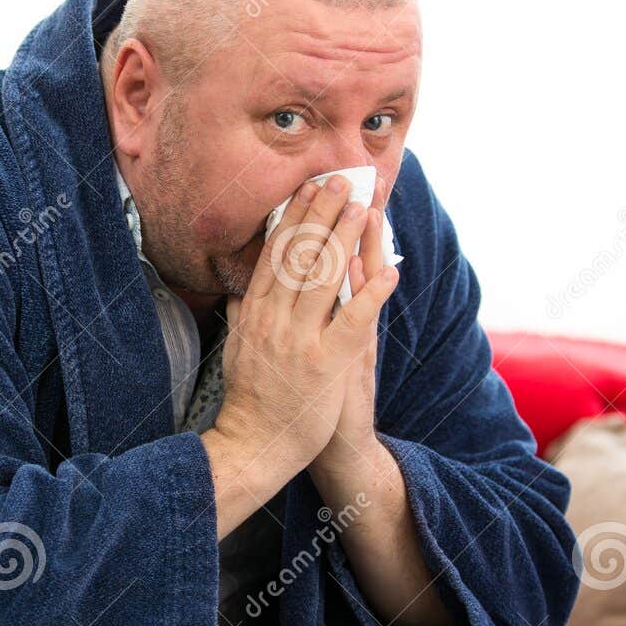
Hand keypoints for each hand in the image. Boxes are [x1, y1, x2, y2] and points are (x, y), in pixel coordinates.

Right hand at [200, 173, 398, 537]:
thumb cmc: (251, 399)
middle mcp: (274, 320)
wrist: (255, 445)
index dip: (294, 217)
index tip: (308, 188)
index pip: (275, 254)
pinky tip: (390, 270)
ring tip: (362, 207)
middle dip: (321, 213)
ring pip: (325, 277)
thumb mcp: (235, 348)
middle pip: (300, 255)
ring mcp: (299, 340)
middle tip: (340, 180)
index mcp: (254, 313)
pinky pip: (354, 321)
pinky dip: (372, 293)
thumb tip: (241, 285)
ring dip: (346, 238)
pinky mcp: (325, 364)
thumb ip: (242, 314)